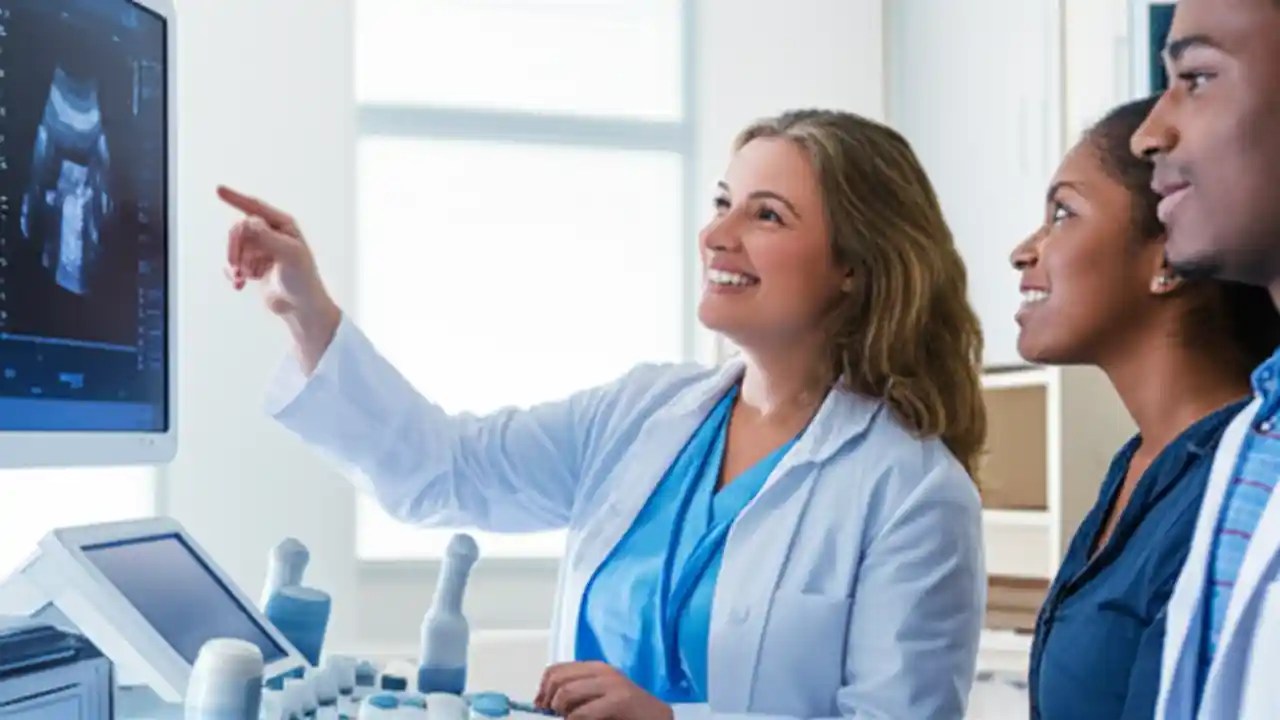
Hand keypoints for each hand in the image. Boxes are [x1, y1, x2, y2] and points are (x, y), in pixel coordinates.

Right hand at [217, 185, 340, 371]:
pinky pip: (232, 262)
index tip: (218, 189)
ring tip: (243, 278)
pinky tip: (239, 285)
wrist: (301, 307)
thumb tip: (250, 221)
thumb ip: (268, 238)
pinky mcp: (253, 265)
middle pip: (239, 229)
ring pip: (234, 247)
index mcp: (283, 225)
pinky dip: (233, 273)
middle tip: (236, 266)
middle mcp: (271, 233)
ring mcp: (261, 249)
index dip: (236, 198)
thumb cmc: (303, 280)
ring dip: (235, 263)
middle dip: (235, 247)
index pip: (255, 207)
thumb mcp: (289, 255)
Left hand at [536, 661, 673, 719]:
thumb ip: (578, 694)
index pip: (555, 670)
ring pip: (566, 693)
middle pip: (558, 679)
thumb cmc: (627, 712)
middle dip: (549, 701)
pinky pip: (581, 712)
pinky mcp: (619, 700)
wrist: (657, 718)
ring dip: (560, 712)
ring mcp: (611, 684)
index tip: (542, 707)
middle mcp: (602, 671)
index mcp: (595, 668)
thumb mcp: (599, 696)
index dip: (543, 690)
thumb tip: (545, 703)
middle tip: (553, 716)